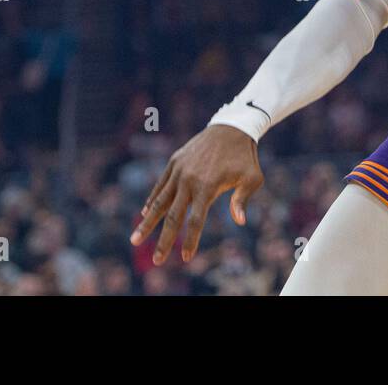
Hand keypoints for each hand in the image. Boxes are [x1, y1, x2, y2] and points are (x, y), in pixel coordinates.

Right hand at [130, 124, 263, 264]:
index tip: (186, 258)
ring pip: (159, 201)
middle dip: (164, 240)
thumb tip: (240, 222)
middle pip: (173, 216)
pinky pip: (160, 184)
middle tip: (156, 262)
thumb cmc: (245, 157)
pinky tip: (145, 212)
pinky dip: (152, 199)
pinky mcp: (175, 162)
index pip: (196, 220)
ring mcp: (179, 170)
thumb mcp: (252, 178)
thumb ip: (242, 200)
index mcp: (208, 186)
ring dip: (147, 222)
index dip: (191, 240)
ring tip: (135, 239)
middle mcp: (189, 180)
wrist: (231, 127)